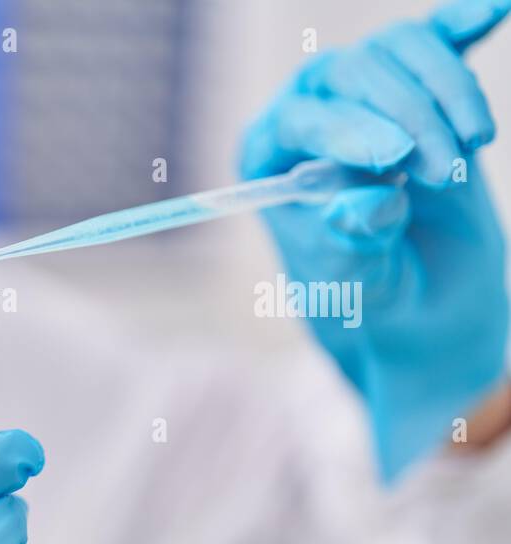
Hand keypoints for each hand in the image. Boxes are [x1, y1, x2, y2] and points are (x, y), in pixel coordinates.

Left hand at [239, 0, 510, 478]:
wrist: (418, 303)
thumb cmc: (369, 297)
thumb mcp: (356, 286)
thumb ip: (352, 245)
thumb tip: (362, 202)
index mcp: (267, 159)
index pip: (298, 120)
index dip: (346, 130)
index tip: (396, 157)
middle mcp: (307, 114)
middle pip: (350, 73)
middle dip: (408, 116)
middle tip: (446, 172)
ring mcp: (361, 95)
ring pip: (399, 50)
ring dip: (446, 90)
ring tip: (472, 148)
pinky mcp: (418, 88)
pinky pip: (435, 42)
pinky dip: (461, 24)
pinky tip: (491, 9)